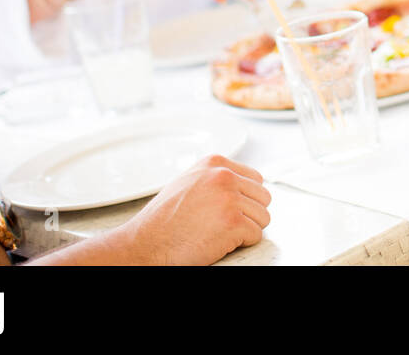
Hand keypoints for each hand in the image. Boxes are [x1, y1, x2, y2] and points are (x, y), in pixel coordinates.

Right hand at [115, 154, 271, 265]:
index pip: (255, 179)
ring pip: (263, 217)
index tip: (231, 210)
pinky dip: (242, 243)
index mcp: (215, 163)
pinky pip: (256, 235)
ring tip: (220, 233)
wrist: (145, 244)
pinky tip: (219, 242)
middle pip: (263, 197)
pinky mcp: (233, 222)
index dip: (246, 199)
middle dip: (249, 214)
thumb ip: (214, 178)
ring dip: (246, 229)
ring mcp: (230, 198)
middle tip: (225, 225)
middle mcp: (224, 176)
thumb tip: (241, 184)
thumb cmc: (162, 221)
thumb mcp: (188, 183)